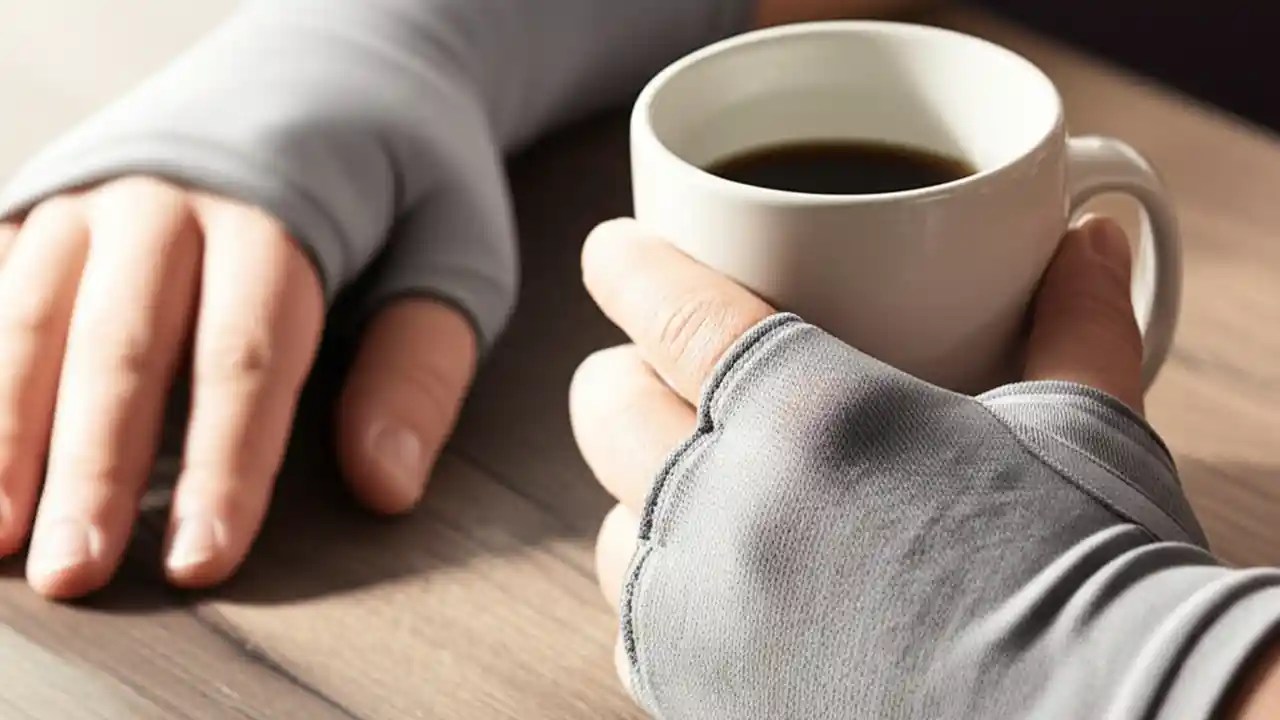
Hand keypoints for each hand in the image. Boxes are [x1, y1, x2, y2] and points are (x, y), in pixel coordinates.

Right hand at [0, 178, 475, 598]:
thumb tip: (385, 485)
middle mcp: (168, 198)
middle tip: (71, 573)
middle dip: (90, 467)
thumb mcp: (457, 251)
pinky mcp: (55, 197)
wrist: (335, 52)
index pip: (245, 358)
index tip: (201, 563)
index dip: (222, 467)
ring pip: (32, 317)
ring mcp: (96, 193)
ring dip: (5, 430)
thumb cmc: (407, 165)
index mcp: (276, 210)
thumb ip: (419, 363)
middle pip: (121, 346)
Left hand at [570, 214, 1143, 695]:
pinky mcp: (701, 697)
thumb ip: (1071, 320)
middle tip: (665, 367)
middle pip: (606, 406)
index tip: (614, 251)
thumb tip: (1093, 238)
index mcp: (807, 413)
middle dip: (626, 370)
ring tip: (700, 483)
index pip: (667, 309)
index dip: (630, 267)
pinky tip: (723, 585)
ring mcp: (702, 617)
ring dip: (640, 488)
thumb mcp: (1086, 429)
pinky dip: (664, 592)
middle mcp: (726, 511)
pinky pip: (635, 626)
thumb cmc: (1096, 576)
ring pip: (609, 524)